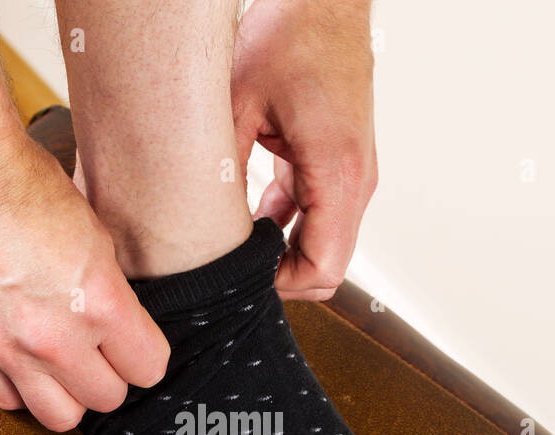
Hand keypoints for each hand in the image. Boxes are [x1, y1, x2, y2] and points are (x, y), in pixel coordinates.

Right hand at [0, 137, 169, 430]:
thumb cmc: (25, 186)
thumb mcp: (95, 235)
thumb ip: (110, 295)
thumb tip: (119, 330)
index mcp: (99, 303)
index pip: (149, 368)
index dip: (144, 353)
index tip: (133, 341)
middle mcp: (56, 337)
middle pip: (107, 399)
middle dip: (109, 376)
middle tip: (97, 349)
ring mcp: (8, 349)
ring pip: (60, 417)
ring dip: (67, 394)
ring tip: (61, 363)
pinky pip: (7, 400)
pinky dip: (20, 388)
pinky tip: (22, 358)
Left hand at [231, 0, 377, 300]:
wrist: (324, 3)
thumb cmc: (292, 39)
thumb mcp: (237, 107)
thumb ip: (223, 174)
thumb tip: (198, 229)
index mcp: (338, 173)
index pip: (322, 269)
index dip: (279, 287)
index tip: (241, 280)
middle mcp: (356, 180)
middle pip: (327, 268)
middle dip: (280, 278)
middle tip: (232, 271)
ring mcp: (353, 174)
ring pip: (324, 245)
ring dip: (282, 251)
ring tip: (236, 246)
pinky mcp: (342, 165)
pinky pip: (318, 216)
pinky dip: (287, 225)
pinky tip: (248, 215)